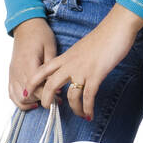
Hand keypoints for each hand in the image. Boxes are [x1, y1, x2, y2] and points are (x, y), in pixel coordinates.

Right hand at [8, 19, 56, 110]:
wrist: (26, 26)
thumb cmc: (40, 35)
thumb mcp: (51, 48)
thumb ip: (51, 68)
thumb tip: (57, 85)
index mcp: (29, 64)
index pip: (37, 88)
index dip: (49, 95)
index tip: (60, 97)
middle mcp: (18, 71)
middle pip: (28, 95)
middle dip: (41, 100)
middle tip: (55, 100)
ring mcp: (13, 73)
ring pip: (18, 97)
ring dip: (31, 102)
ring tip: (44, 100)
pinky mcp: (11, 73)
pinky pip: (11, 93)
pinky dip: (20, 100)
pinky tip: (31, 102)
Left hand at [27, 4, 142, 120]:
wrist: (115, 28)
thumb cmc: (102, 37)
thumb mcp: (82, 48)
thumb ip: (75, 59)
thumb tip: (73, 68)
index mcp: (66, 57)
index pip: (43, 70)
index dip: (33, 82)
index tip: (27, 91)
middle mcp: (70, 64)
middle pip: (51, 84)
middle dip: (46, 99)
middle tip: (47, 108)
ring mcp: (82, 70)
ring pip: (70, 95)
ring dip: (74, 108)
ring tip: (79, 114)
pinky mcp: (96, 75)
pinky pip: (88, 97)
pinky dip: (87, 108)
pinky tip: (89, 114)